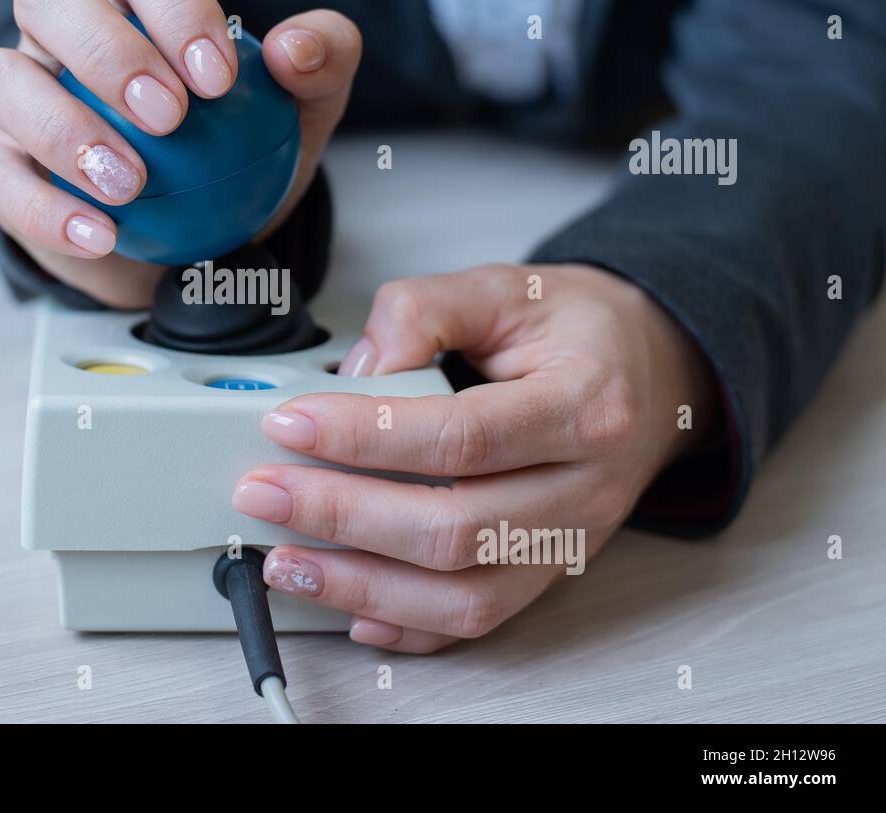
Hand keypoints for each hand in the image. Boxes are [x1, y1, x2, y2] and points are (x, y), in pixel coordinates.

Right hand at [0, 0, 361, 307]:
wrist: (196, 237)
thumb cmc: (240, 153)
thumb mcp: (302, 112)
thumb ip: (320, 64)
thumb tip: (295, 50)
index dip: (176, 8)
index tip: (220, 80)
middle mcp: (65, 31)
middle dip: (106, 50)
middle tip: (168, 118)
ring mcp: (22, 94)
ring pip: (0, 78)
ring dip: (62, 128)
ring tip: (132, 184)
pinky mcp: (0, 164)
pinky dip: (44, 208)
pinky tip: (100, 235)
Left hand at [233, 264, 721, 651]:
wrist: (650, 370)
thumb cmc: (577, 330)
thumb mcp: (504, 286)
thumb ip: (423, 311)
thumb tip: (357, 372)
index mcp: (584, 404)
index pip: (460, 435)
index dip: (364, 436)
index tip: (290, 425)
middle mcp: (585, 487)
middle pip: (454, 529)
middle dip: (342, 517)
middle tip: (264, 494)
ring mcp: (569, 541)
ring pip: (464, 596)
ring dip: (362, 587)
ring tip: (286, 563)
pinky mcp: (547, 571)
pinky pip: (480, 621)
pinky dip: (409, 627)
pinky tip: (350, 609)